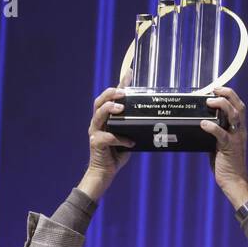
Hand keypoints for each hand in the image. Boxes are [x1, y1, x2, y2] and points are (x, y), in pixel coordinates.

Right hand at [79, 71, 135, 201]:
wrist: (103, 173)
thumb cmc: (116, 154)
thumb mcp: (128, 137)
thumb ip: (133, 127)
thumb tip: (152, 120)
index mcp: (105, 118)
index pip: (111, 97)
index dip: (119, 84)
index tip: (129, 73)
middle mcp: (98, 122)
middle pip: (100, 101)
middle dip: (111, 93)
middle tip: (123, 92)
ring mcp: (95, 132)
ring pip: (98, 114)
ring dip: (110, 109)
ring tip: (121, 108)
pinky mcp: (95, 143)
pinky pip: (108, 137)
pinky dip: (120, 139)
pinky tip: (131, 142)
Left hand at [201, 86, 247, 207]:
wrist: (235, 182)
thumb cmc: (227, 164)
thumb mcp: (222, 145)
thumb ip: (216, 134)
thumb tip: (202, 124)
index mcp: (240, 129)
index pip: (239, 106)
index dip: (229, 95)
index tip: (217, 90)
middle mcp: (240, 131)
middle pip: (239, 106)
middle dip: (227, 94)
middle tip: (214, 91)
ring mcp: (236, 139)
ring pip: (234, 115)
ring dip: (221, 106)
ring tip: (209, 103)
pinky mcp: (229, 148)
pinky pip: (221, 134)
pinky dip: (212, 127)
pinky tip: (203, 124)